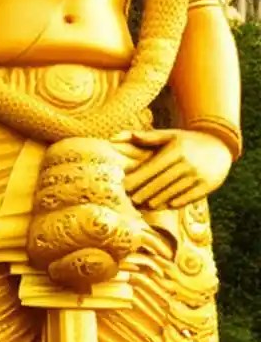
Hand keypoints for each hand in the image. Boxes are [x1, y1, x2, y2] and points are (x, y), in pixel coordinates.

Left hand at [111, 129, 232, 209]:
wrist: (221, 145)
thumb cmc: (188, 141)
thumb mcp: (170, 135)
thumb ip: (148, 137)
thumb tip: (120, 136)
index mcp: (175, 151)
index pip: (151, 169)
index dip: (136, 180)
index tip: (124, 187)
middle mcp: (187, 163)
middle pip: (159, 183)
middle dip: (144, 193)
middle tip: (131, 201)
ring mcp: (198, 175)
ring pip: (172, 192)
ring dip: (157, 201)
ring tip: (144, 205)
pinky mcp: (209, 185)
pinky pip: (188, 198)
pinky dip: (176, 203)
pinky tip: (166, 206)